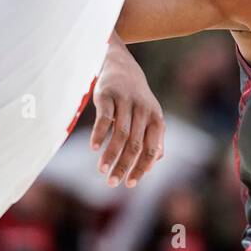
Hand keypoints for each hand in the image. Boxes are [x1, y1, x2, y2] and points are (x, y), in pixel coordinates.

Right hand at [89, 37, 164, 188]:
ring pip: (120, 134)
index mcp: (156, 119)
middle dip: (123, 166)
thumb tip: (152, 164)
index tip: (129, 185)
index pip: (151, 150)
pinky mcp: (108, 95)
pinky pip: (105, 118)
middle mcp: (144, 111)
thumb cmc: (136, 98)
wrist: (121, 65)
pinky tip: (93, 149)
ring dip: (110, 155)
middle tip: (112, 183)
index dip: (141, 169)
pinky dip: (100, 134)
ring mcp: (126, 102)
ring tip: (102, 171)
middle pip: (135, 145)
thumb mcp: (150, 116)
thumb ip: (154, 139)